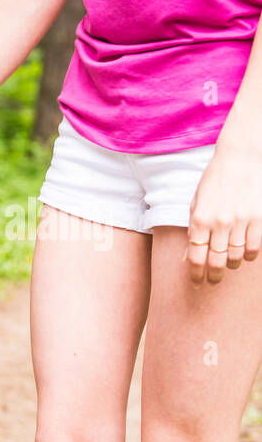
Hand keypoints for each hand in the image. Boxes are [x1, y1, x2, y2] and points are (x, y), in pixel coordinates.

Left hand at [185, 142, 261, 283]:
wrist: (239, 158)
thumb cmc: (214, 182)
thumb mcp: (196, 204)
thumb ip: (193, 231)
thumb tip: (187, 257)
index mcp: (200, 219)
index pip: (196, 257)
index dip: (196, 274)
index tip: (196, 282)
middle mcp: (220, 222)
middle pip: (216, 261)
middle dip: (213, 275)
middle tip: (213, 280)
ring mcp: (241, 220)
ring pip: (235, 256)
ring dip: (231, 264)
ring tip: (228, 263)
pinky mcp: (258, 217)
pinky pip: (254, 247)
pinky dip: (248, 255)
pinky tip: (245, 254)